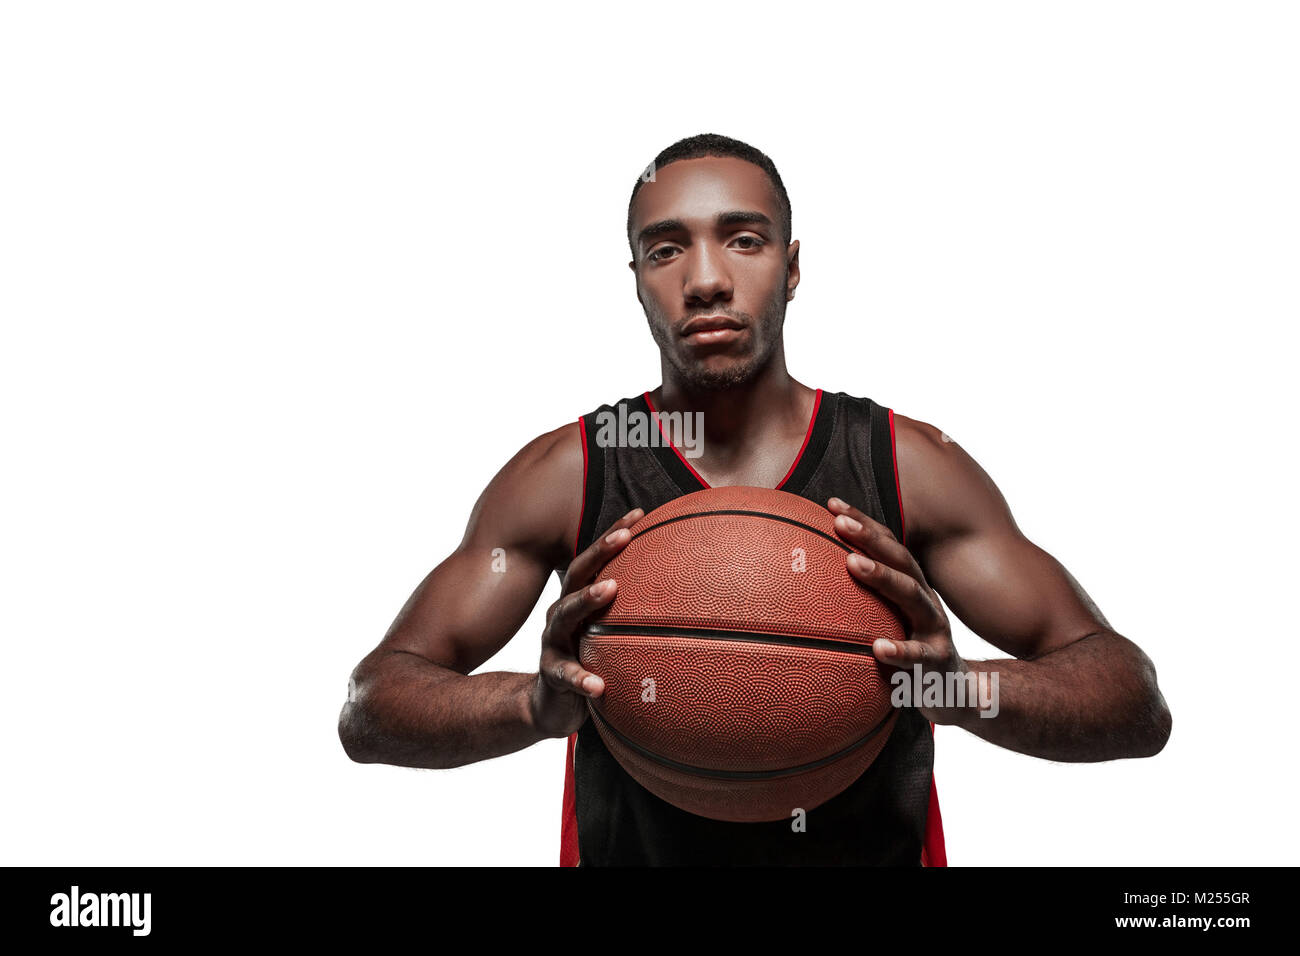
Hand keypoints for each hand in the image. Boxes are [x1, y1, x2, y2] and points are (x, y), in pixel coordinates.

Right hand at [529, 508, 643, 737]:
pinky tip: (597, 685)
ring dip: (587, 600)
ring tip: (610, 588)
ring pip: (565, 617)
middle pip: (577, 577)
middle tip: (624, 536)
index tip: (639, 514)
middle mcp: (562, 615)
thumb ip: (631, 615)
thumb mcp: (606, 635)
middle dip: (600, 553)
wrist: (551, 705)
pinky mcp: (552, 676)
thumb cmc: (588, 660)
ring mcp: (554, 644)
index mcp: (578, 602)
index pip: (594, 562)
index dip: (612, 536)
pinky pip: (565, 675)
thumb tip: (682, 594)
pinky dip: (581, 678)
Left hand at [827, 497, 970, 724]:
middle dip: (870, 538)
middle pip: (899, 561)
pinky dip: (900, 651)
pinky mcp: (938, 662)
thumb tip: (818, 574)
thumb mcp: (891, 616)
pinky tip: (878, 648)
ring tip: (853, 564)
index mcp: (912, 586)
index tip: (832, 504)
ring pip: (911, 597)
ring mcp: (934, 629)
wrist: (955, 690)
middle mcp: (925, 599)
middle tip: (840, 522)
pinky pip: (918, 656)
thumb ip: (865, 597)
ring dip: (882, 578)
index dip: (863, 523)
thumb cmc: (912, 645)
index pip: (887, 547)